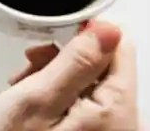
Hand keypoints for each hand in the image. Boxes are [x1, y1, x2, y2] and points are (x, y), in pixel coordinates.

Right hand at [0, 21, 137, 130]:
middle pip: (105, 67)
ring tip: (26, 92)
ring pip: (92, 85)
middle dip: (62, 61)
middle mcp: (123, 127)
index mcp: (117, 113)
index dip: (82, 35)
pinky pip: (86, 107)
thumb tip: (106, 29)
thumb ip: (75, 62)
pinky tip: (35, 107)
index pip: (118, 47)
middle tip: (29, 72)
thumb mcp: (36, 100)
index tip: (52, 41)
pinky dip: (58, 99)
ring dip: (56, 79)